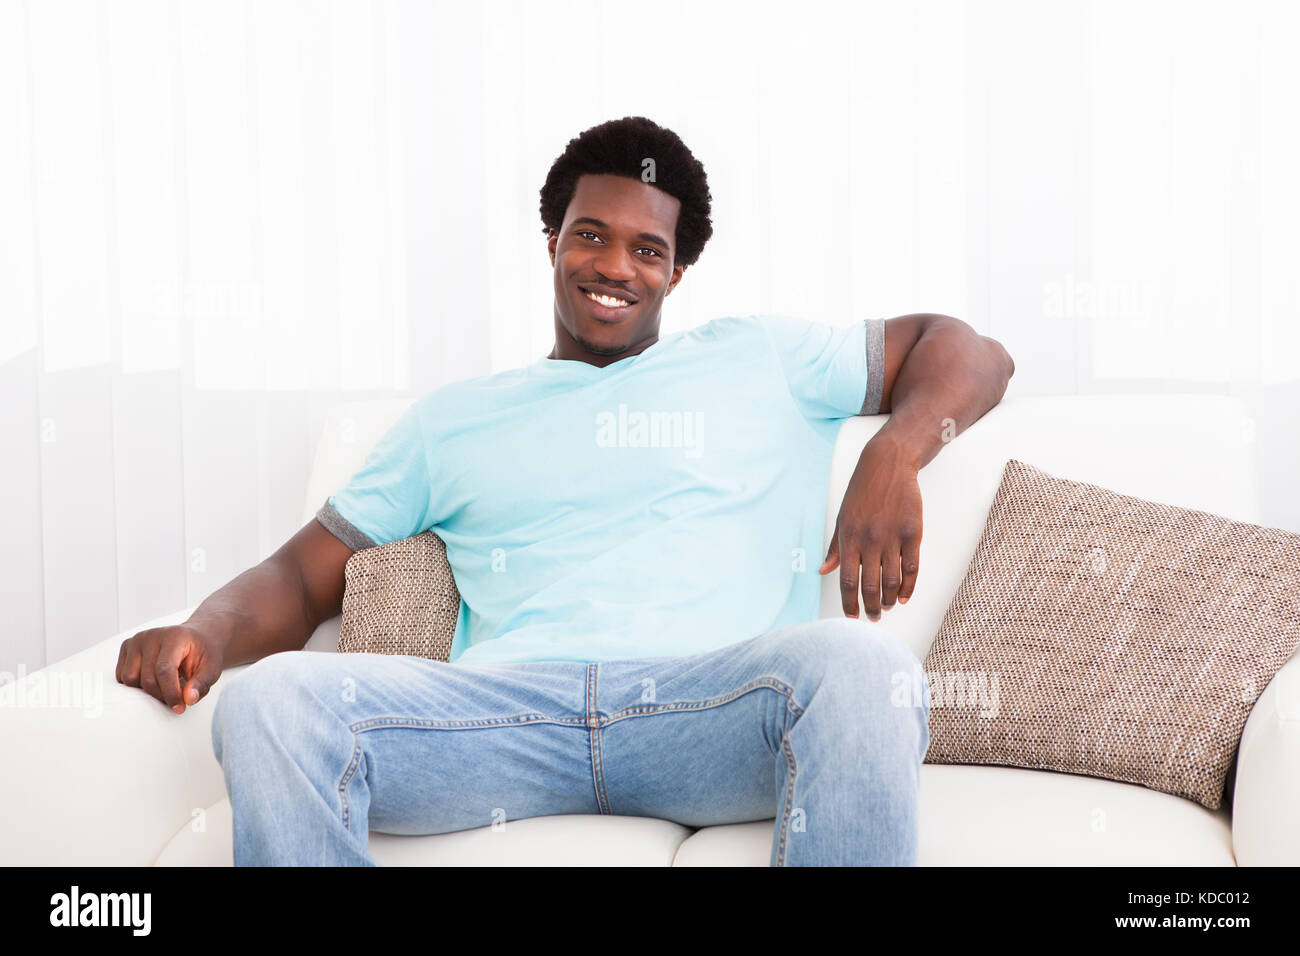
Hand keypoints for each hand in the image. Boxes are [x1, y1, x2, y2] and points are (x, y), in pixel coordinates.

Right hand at [116, 621, 226, 714]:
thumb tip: (188, 699)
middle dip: (161, 695)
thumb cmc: (203, 653)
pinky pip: (122, 675)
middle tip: (176, 698)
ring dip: (146, 690)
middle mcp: (151, 635)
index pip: (164, 670)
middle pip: (147, 678)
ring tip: (165, 685)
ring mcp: (136, 640)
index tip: (180, 708)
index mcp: (174, 636)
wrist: (195, 637)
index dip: (170, 693)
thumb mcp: (212, 668)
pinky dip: (136, 684)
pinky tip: (153, 678)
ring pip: (130, 678)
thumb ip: (202, 683)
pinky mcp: (127, 646)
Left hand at [819, 438, 922, 620]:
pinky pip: (912, 568)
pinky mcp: (912, 534)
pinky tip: (904, 596)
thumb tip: (823, 570)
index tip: (851, 617)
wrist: (888, 465)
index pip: (847, 581)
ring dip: (890, 600)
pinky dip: (909, 587)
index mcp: (849, 539)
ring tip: (887, 606)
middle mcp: (870, 541)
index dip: (849, 604)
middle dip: (871, 608)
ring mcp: (892, 538)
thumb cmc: (863, 491)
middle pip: (871, 587)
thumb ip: (835, 547)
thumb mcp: (842, 518)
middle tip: (873, 617)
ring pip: (892, 582)